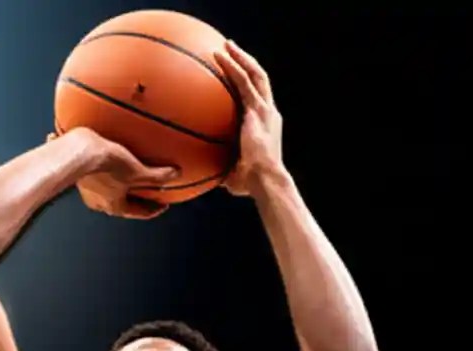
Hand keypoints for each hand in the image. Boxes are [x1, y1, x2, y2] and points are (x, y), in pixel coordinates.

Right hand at [48, 129, 178, 218]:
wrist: (76, 151)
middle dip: (135, 195)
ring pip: (107, 189)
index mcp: (114, 206)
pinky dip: (103, 171)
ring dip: (118, 183)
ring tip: (126, 171)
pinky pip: (94, 175)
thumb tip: (175, 175)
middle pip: (122, 202)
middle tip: (147, 188)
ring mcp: (86, 189)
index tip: (162, 204)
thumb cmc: (104, 165)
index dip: (153, 209)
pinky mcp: (78, 174)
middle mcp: (99, 202)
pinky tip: (104, 158)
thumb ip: (157, 176)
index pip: (139, 212)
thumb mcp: (137, 171)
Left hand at [214, 39, 285, 195]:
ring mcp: (265, 109)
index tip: (234, 73)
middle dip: (245, 62)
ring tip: (226, 46)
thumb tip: (202, 174)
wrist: (266, 181)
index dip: (248, 82)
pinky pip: (244, 82)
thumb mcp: (233, 172)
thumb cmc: (251, 183)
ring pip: (255, 74)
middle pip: (259, 79)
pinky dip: (233, 67)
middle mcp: (269, 113)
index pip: (257, 97)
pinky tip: (220, 57)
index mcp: (265, 124)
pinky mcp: (259, 110)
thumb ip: (221, 167)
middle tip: (229, 50)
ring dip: (240, 58)